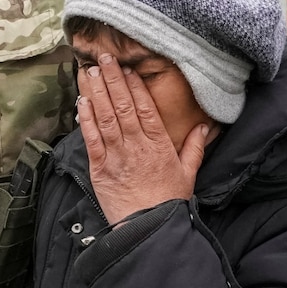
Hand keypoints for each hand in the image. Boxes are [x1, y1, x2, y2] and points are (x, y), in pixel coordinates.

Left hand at [76, 53, 210, 222]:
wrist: (147, 228)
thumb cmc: (168, 202)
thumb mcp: (188, 174)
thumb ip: (195, 148)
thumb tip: (204, 127)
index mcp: (158, 144)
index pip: (145, 107)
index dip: (134, 86)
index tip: (127, 69)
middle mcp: (136, 145)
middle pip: (122, 105)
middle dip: (112, 80)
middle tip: (105, 59)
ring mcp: (116, 155)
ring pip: (105, 117)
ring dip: (97, 92)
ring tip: (90, 71)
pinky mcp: (99, 167)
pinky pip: (91, 138)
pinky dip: (86, 119)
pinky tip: (82, 102)